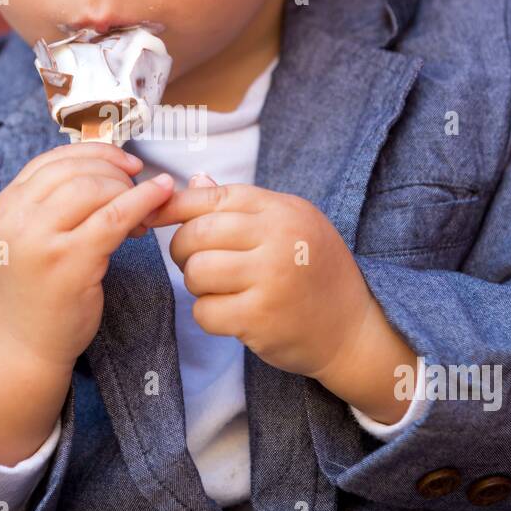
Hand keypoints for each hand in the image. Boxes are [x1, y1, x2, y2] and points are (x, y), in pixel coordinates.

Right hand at [0, 142, 172, 372]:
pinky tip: (160, 200)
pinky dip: (143, 202)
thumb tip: (105, 171)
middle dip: (115, 171)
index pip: (52, 160)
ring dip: (128, 189)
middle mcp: (16, 219)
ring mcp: (40, 241)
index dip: (95, 153)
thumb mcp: (25, 240)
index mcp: (5, 207)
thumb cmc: (32, 293)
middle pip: (76, 170)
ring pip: (95, 188)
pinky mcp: (69, 263)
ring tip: (144, 209)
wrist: (18, 348)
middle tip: (137, 188)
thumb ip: (50, 206)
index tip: (123, 162)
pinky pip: (114, 217)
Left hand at [142, 176, 411, 404]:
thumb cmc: (316, 273)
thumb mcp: (292, 225)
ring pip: (196, 273)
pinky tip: (232, 315)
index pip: (212, 198)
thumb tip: (193, 181)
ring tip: (220, 290)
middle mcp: (278, 238)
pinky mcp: (260, 318)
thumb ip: (243, 207)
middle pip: (196, 234)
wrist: (354, 329)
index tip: (156, 216)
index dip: (175, 206)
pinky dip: (209, 315)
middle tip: (195, 263)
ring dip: (197, 285)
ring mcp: (270, 278)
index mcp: (282, 210)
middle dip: (183, 251)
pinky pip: (205, 311)